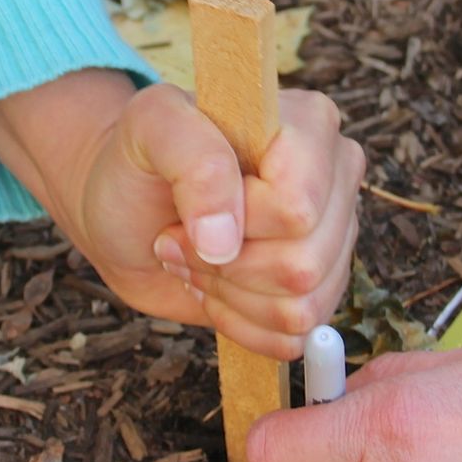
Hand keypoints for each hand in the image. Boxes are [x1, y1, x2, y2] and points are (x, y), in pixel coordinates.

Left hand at [0, 71, 365, 357]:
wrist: (126, 213)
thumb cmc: (139, 162)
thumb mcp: (149, 129)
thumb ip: (194, 162)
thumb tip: (225, 239)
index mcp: (311, 125)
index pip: (297, 205)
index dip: (237, 220)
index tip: (186, 207)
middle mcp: (335, 180)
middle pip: (303, 264)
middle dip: (226, 266)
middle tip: (183, 237)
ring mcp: (333, 238)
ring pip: (302, 306)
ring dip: (230, 295)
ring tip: (197, 258)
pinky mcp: (318, 289)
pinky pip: (296, 337)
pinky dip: (241, 323)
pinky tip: (216, 287)